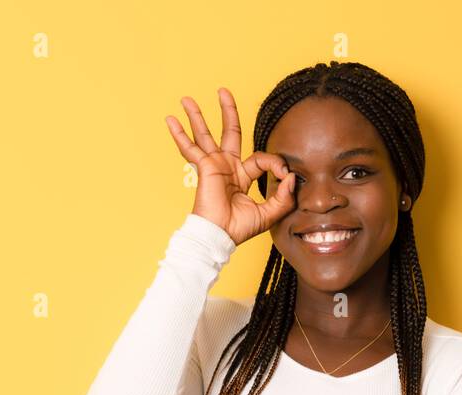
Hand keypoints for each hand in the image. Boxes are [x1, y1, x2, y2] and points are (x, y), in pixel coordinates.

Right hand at [165, 87, 296, 245]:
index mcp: (242, 176)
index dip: (276, 163)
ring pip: (205, 134)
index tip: (284, 175)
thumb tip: (291, 176)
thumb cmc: (239, 229)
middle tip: (223, 92)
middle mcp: (227, 167)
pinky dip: (179, 134)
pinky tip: (170, 119)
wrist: (219, 236)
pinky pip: (190, 148)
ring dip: (196, 116)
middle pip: (229, 132)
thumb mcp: (270, 213)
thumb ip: (285, 196)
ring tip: (187, 99)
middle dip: (227, 111)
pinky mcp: (205, 167)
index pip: (261, 158)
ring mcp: (214, 165)